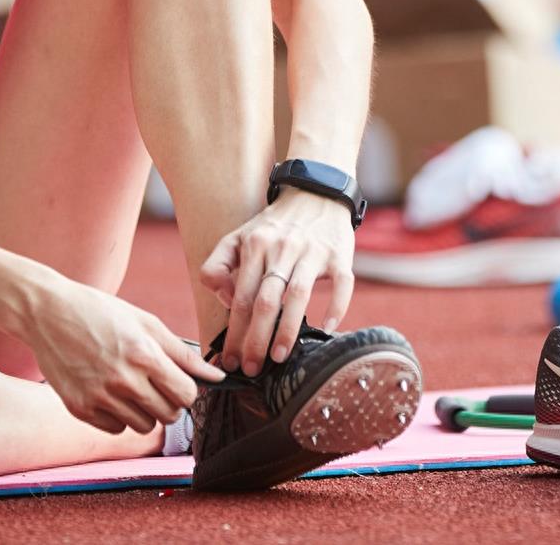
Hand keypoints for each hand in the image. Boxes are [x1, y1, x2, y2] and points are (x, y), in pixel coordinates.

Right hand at [22, 274, 223, 434]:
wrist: (48, 313)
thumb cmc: (100, 312)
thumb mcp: (146, 323)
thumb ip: (182, 353)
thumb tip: (216, 375)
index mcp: (144, 355)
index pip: (186, 394)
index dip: (186, 389)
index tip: (177, 381)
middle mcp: (123, 380)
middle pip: (168, 415)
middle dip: (168, 401)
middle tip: (154, 382)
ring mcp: (99, 397)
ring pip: (144, 426)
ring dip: (145, 411)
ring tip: (131, 385)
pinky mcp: (79, 409)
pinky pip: (116, 428)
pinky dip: (118, 415)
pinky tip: (109, 392)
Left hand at [198, 188, 355, 374]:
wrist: (315, 192)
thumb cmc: (274, 225)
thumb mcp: (239, 236)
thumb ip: (218, 265)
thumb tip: (223, 298)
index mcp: (255, 245)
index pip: (240, 296)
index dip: (233, 331)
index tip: (229, 360)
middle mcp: (282, 247)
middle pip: (265, 300)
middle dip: (255, 339)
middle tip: (251, 368)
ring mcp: (312, 250)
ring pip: (298, 295)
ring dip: (287, 330)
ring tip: (279, 357)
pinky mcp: (339, 253)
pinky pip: (340, 283)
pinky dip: (336, 306)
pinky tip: (327, 327)